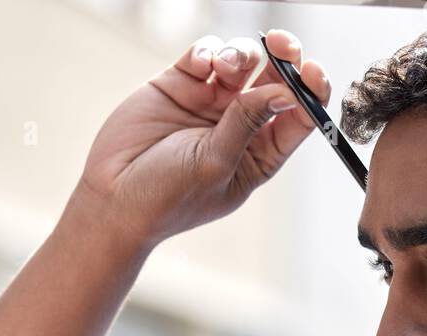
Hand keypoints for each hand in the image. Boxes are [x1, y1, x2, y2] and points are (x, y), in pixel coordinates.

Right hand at [73, 29, 330, 247]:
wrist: (113, 199)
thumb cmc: (168, 197)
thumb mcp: (215, 164)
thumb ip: (248, 123)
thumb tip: (288, 91)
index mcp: (259, 154)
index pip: (298, 116)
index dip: (311, 91)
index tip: (313, 73)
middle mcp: (240, 125)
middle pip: (276, 80)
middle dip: (285, 58)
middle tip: (282, 45)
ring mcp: (210, 103)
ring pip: (242, 61)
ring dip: (242, 53)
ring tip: (225, 66)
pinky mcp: (180, 85)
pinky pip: (205, 53)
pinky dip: (209, 50)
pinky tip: (201, 65)